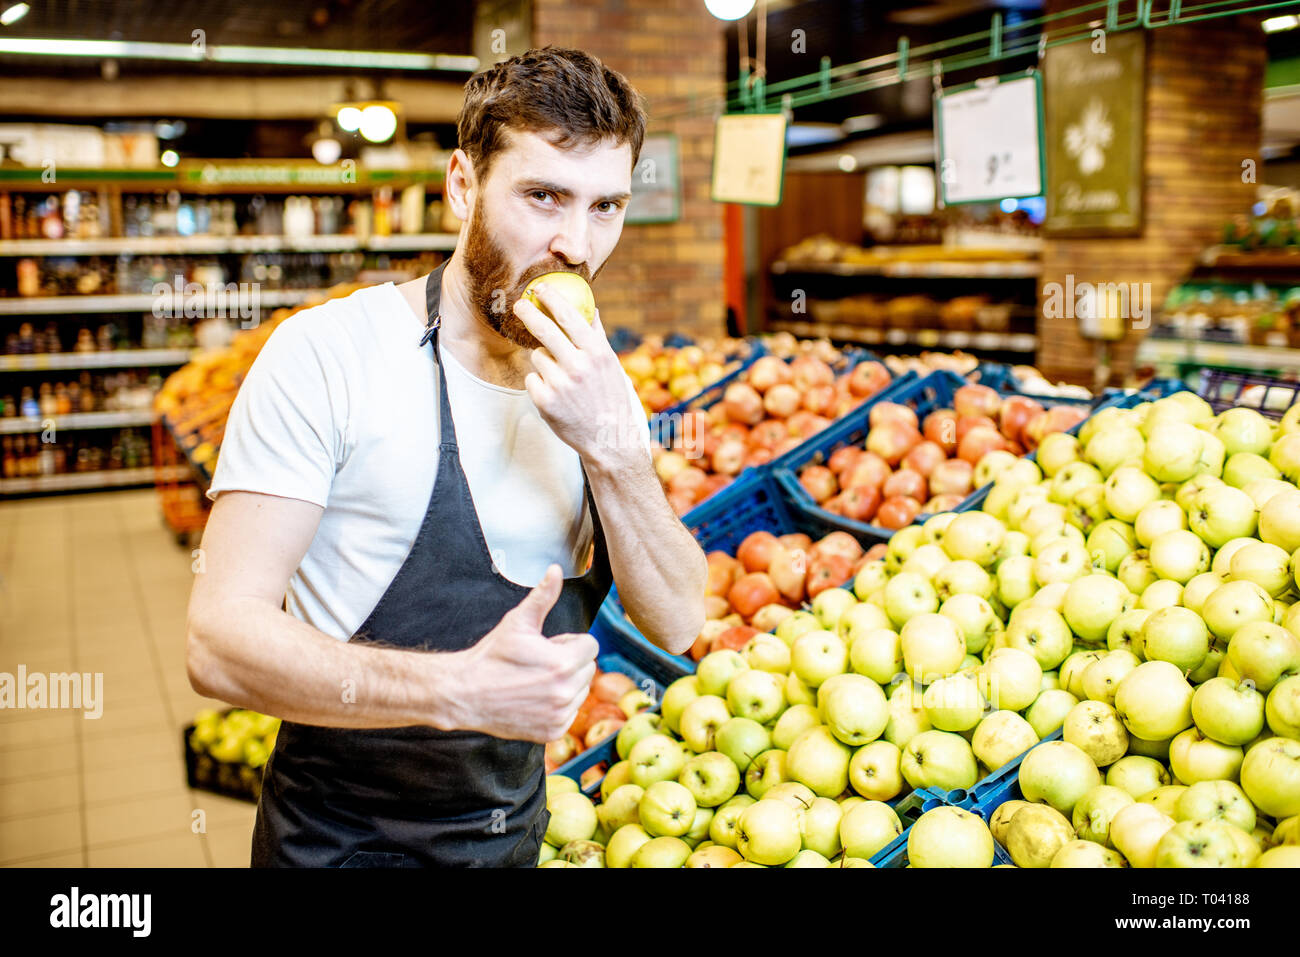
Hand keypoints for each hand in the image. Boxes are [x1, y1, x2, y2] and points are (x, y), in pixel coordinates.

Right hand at [443, 564, 598, 742]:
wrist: (465, 693)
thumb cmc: (491, 656)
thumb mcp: (518, 622)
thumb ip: (543, 596)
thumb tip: (555, 570)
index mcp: (563, 664)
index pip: (591, 646)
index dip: (570, 643)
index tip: (550, 646)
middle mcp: (565, 693)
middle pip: (588, 668)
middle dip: (570, 662)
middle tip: (540, 662)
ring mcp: (560, 715)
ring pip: (581, 691)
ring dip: (566, 684)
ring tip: (536, 680)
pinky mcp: (552, 731)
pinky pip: (570, 713)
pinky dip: (558, 706)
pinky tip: (535, 699)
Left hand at [513, 284, 645, 471]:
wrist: (608, 439)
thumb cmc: (610, 397)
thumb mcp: (610, 365)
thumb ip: (596, 336)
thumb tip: (590, 307)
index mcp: (597, 353)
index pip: (569, 316)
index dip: (551, 298)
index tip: (540, 288)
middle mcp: (578, 367)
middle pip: (544, 329)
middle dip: (528, 313)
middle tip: (520, 304)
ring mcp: (560, 385)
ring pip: (537, 356)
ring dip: (543, 360)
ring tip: (561, 377)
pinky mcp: (545, 402)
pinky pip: (532, 378)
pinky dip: (540, 382)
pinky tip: (556, 394)